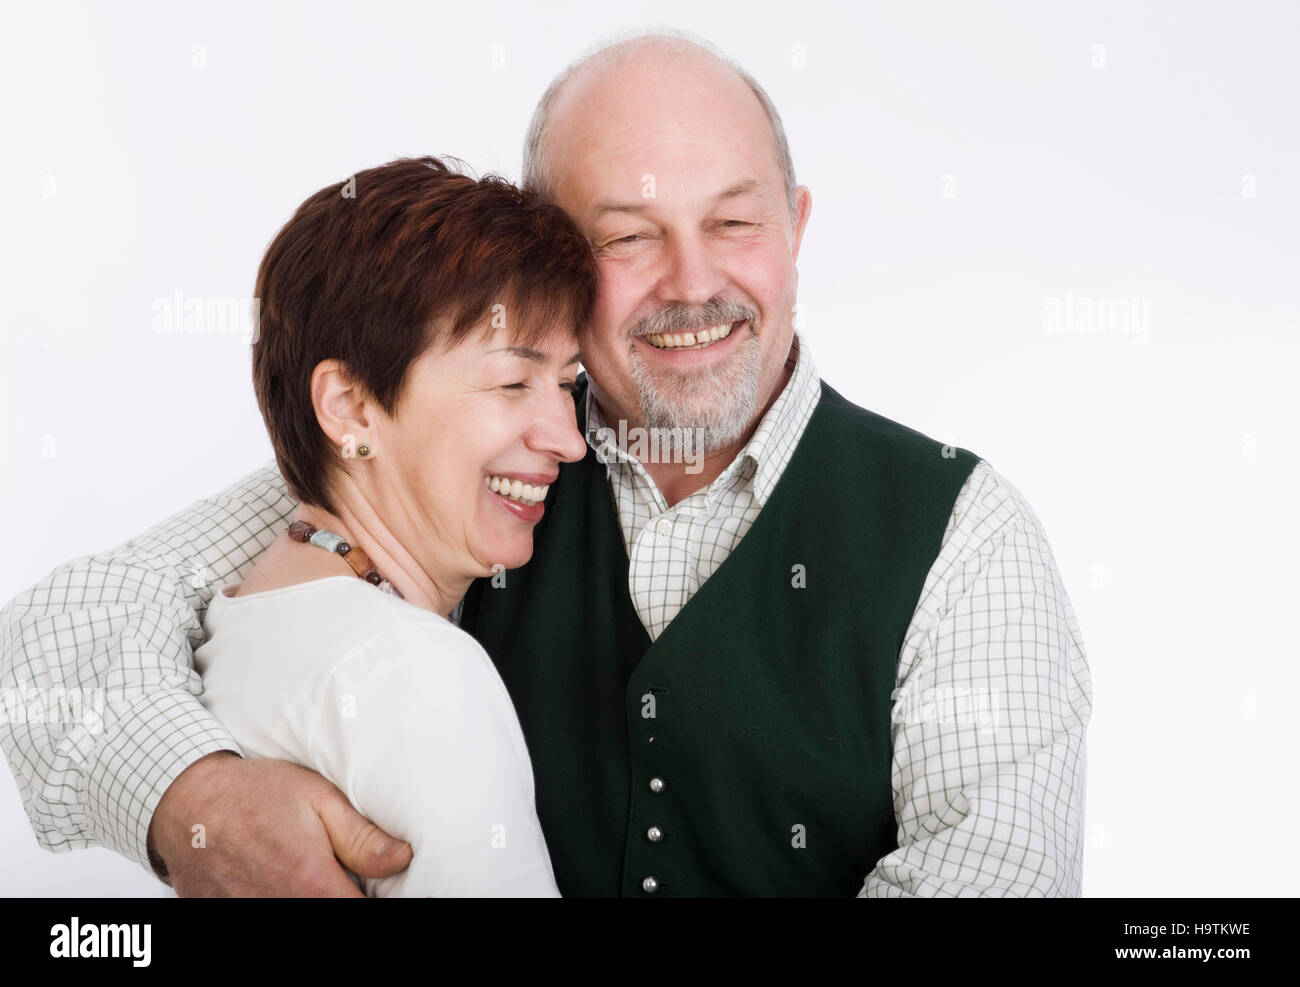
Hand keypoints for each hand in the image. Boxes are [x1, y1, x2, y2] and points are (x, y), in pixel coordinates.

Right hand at [147, 751, 412, 895]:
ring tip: (305, 874)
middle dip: (343, 897)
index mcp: (311, 883)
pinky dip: (278, 900)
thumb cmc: (253, 793)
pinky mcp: (225, 919)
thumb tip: (402, 859)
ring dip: (311, 899)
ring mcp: (251, 918)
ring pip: (299, 921)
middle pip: (331, 917)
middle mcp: (279, 909)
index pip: (361, 912)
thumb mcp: (319, 799)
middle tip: (342, 875)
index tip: (373, 885)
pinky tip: (279, 881)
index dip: (374, 898)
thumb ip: (363, 838)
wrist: (185, 802)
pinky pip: (265, 918)